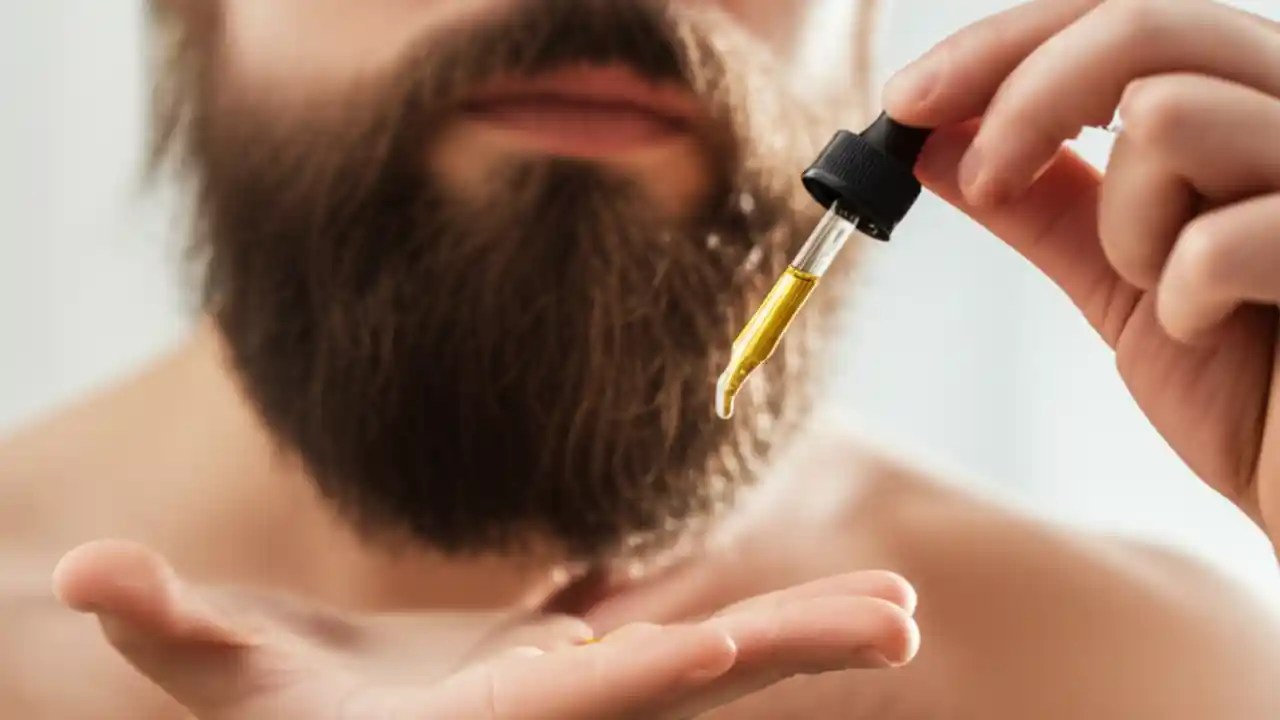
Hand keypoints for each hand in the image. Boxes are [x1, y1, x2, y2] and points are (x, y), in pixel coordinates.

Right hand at [52, 540, 917, 718]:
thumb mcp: (220, 679)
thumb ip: (165, 630)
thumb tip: (77, 584)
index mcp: (501, 714)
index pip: (621, 687)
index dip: (708, 659)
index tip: (790, 637)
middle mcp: (559, 710)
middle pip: (694, 674)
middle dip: (795, 646)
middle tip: (903, 619)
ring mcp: (575, 689)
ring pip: (700, 653)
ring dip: (793, 630)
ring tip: (893, 606)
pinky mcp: (571, 664)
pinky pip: (661, 635)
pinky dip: (728, 618)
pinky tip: (788, 597)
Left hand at [884, 0, 1279, 544]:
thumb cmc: (1243, 380)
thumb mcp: (1119, 276)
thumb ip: (1040, 203)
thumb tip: (935, 145)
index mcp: (1244, 98)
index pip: (1115, 16)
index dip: (998, 49)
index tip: (905, 104)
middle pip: (1140, 27)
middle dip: (1022, 104)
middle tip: (979, 182)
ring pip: (1171, 115)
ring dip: (1124, 225)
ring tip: (1161, 287)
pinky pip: (1218, 239)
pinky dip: (1179, 298)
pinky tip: (1211, 331)